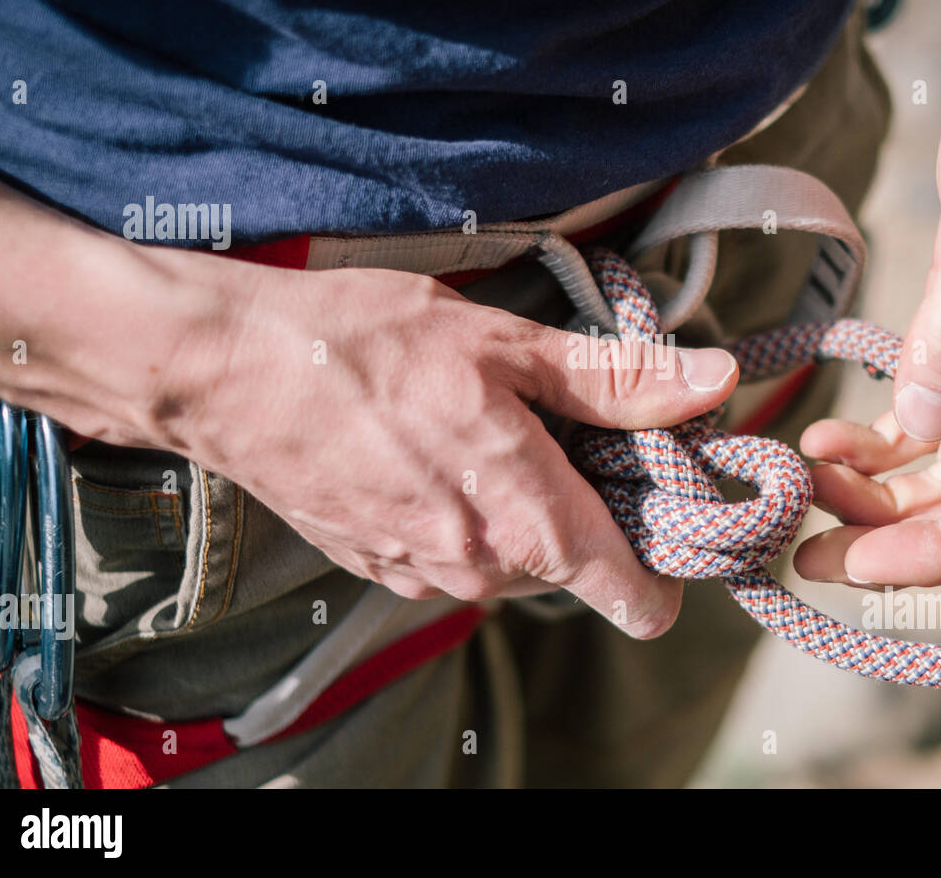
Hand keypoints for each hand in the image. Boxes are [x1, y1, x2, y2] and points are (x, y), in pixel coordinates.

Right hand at [185, 262, 738, 637]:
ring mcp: (424, 574)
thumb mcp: (503, 344)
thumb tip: (714, 381)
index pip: (635, 595)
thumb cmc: (362, 347)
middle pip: (577, 565)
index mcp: (527, 522)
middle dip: (589, 506)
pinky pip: (458, 554)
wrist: (226, 371)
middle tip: (567, 424)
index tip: (665, 507)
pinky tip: (438, 447)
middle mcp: (480, 569)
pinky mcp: (380, 566)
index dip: (665, 560)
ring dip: (525, 506)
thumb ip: (615, 379)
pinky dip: (469, 513)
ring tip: (492, 425)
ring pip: (517, 559)